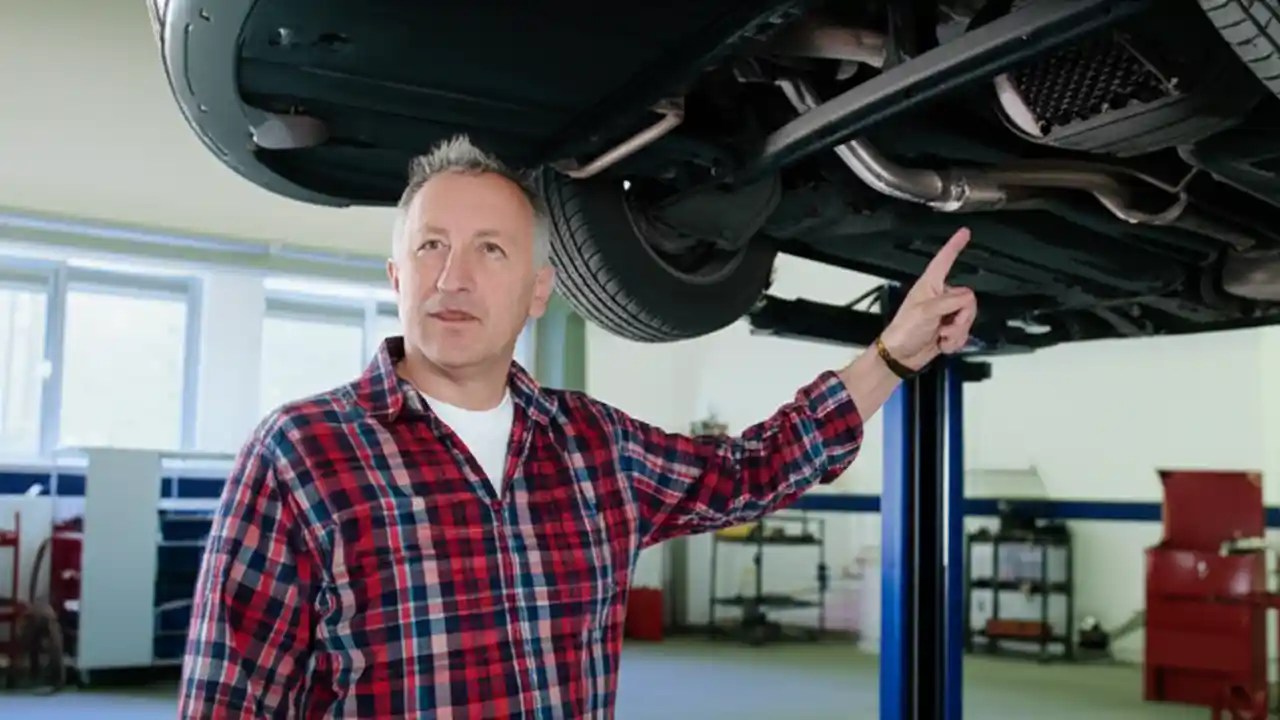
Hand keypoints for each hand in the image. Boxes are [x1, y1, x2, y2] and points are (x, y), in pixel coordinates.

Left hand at [879, 227, 977, 370]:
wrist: (900, 356)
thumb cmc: (903, 331)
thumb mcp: (925, 312)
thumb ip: (949, 302)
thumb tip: (967, 300)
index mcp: (929, 285)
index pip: (944, 259)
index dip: (955, 246)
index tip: (964, 233)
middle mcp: (939, 296)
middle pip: (968, 298)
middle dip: (960, 317)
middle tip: (944, 325)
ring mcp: (945, 313)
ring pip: (969, 317)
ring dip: (957, 332)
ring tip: (940, 335)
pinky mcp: (948, 328)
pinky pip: (965, 332)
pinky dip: (956, 341)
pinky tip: (943, 342)